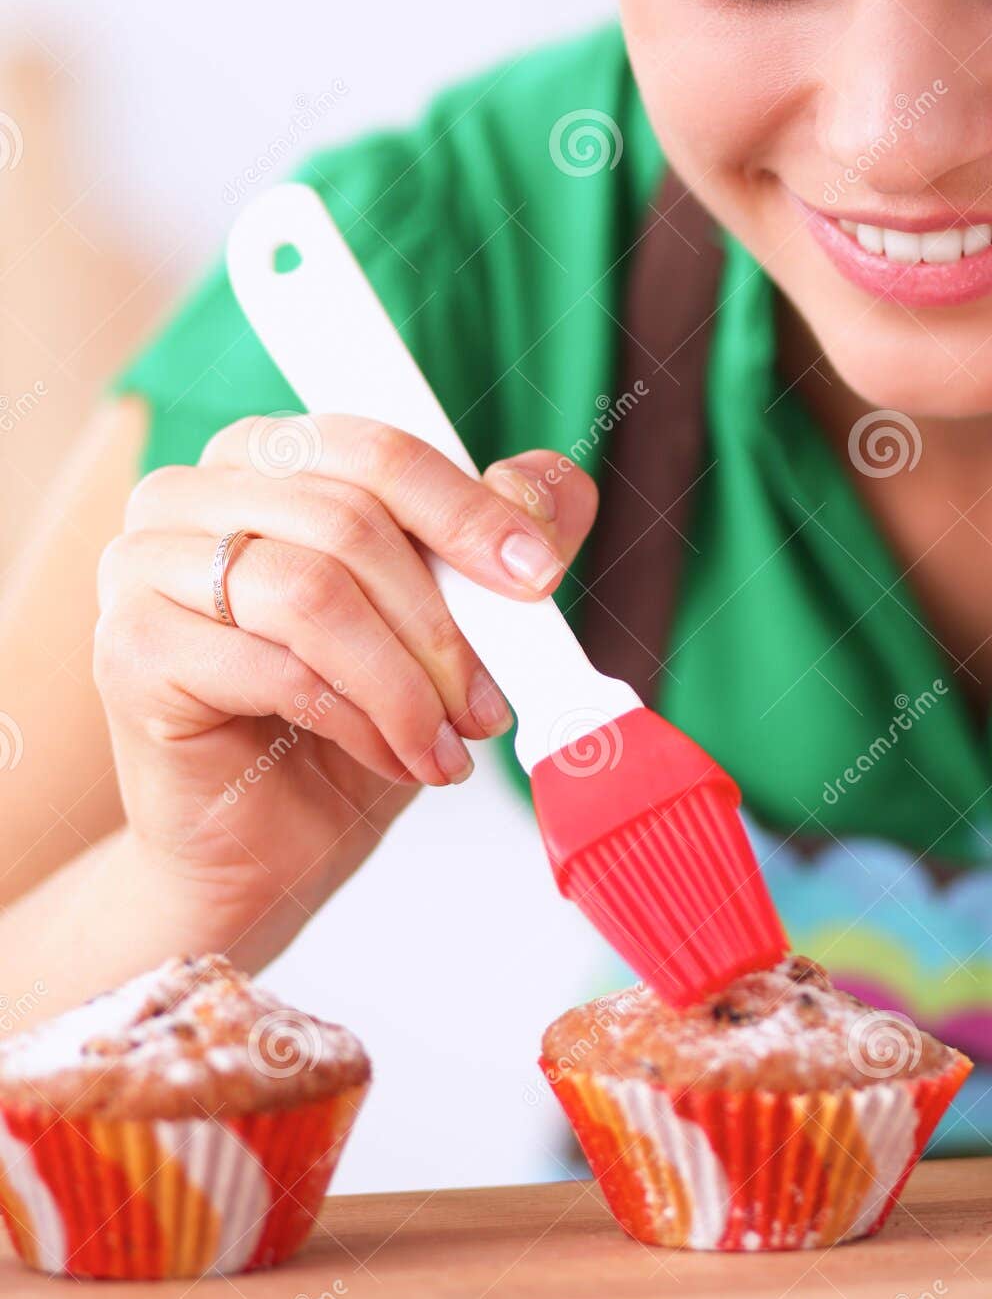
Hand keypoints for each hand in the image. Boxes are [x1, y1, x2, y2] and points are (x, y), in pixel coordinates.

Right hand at [94, 415, 597, 966]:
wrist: (261, 848)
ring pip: (314, 593)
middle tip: (490, 704)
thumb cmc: (345, 728)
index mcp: (266, 460)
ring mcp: (141, 566)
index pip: (376, 450)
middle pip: (351, 521)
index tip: (538, 578)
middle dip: (445, 626)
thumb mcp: (442, 632)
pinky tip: (392, 757)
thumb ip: (492, 549)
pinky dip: (358, 720)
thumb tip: (557, 490)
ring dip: (405, 684)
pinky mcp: (127, 650)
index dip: (467, 510)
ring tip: (444, 744)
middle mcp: (189, 493)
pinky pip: (276, 667)